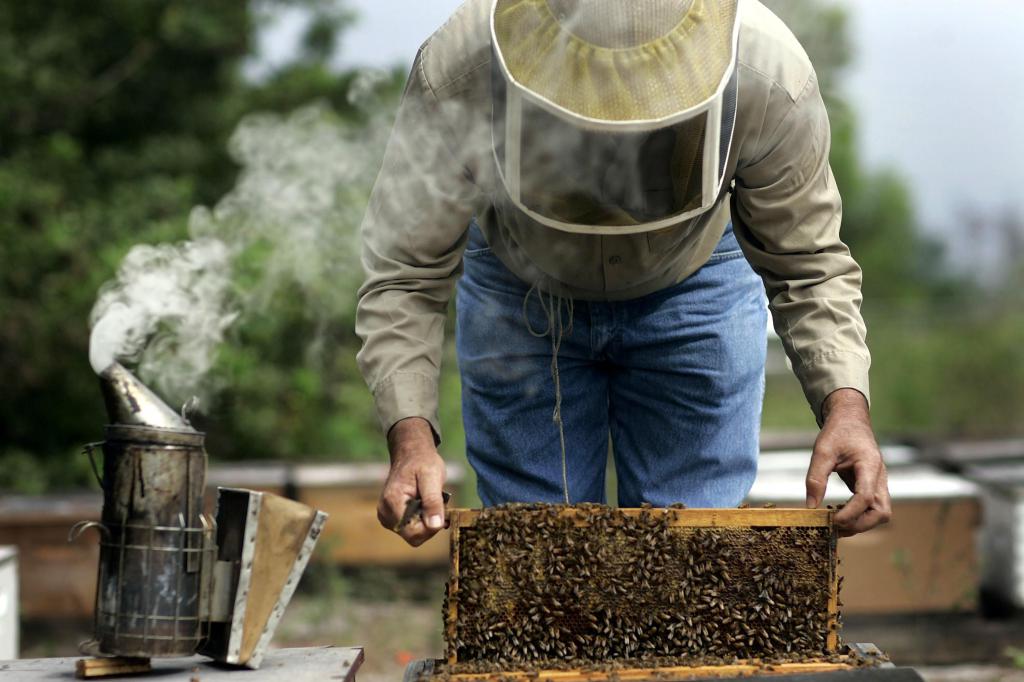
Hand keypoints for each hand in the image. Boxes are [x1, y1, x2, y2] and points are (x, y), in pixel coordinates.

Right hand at [378, 417, 447, 546]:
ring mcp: (386, 516)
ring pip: (413, 534)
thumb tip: (435, 525)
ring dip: (426, 521)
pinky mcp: (392, 518)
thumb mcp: (432, 476)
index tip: (441, 510)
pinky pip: (411, 529)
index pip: (412, 533)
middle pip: (413, 536)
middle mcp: (385, 512)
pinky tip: (425, 505)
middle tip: (437, 503)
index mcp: (392, 502)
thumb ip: (433, 501)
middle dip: (429, 523)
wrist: (411, 454)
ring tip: (429, 501)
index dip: (431, 527)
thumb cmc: (422, 462)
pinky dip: (422, 520)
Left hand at [805, 389, 891, 536]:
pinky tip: (838, 514)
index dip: (851, 513)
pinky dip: (857, 515)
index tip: (832, 521)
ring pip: (880, 513)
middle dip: (860, 524)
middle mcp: (880, 477)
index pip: (867, 497)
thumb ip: (816, 478)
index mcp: (870, 465)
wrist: (850, 419)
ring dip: (860, 523)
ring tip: (834, 524)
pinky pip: (871, 508)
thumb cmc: (838, 432)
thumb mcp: (822, 451)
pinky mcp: (873, 486)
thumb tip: (811, 506)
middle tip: (834, 526)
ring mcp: (879, 483)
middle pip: (882, 512)